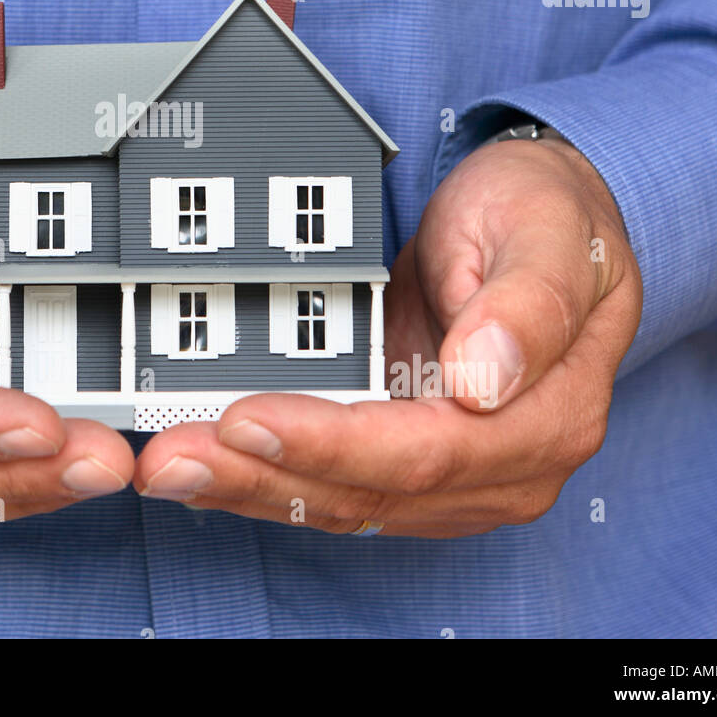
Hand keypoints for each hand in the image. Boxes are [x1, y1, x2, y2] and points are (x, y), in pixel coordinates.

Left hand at [132, 137, 641, 536]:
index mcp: (548, 415)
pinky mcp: (411, 454)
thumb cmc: (550, 218)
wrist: (544, 220)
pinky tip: (211, 464)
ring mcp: (456, 470)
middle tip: (169, 460)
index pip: (426, 450)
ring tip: (167, 466)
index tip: (247, 418)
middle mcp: (503, 463)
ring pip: (343, 499)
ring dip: (250, 487)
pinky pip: (336, 481)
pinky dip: (270, 476)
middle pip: (371, 490)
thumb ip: (528, 304)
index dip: (331, 442)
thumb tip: (483, 379)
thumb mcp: (550, 233)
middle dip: (263, 477)